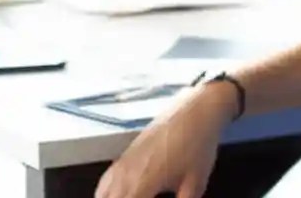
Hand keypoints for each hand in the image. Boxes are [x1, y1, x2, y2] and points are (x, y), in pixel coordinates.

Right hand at [96, 85, 235, 197]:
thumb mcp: (196, 183)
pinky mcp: (124, 155)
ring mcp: (123, 162)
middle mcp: (127, 173)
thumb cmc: (198, 146)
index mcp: (144, 182)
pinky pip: (105, 181)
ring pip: (102, 194)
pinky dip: (105, 194)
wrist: (196, 112)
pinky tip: (115, 196)